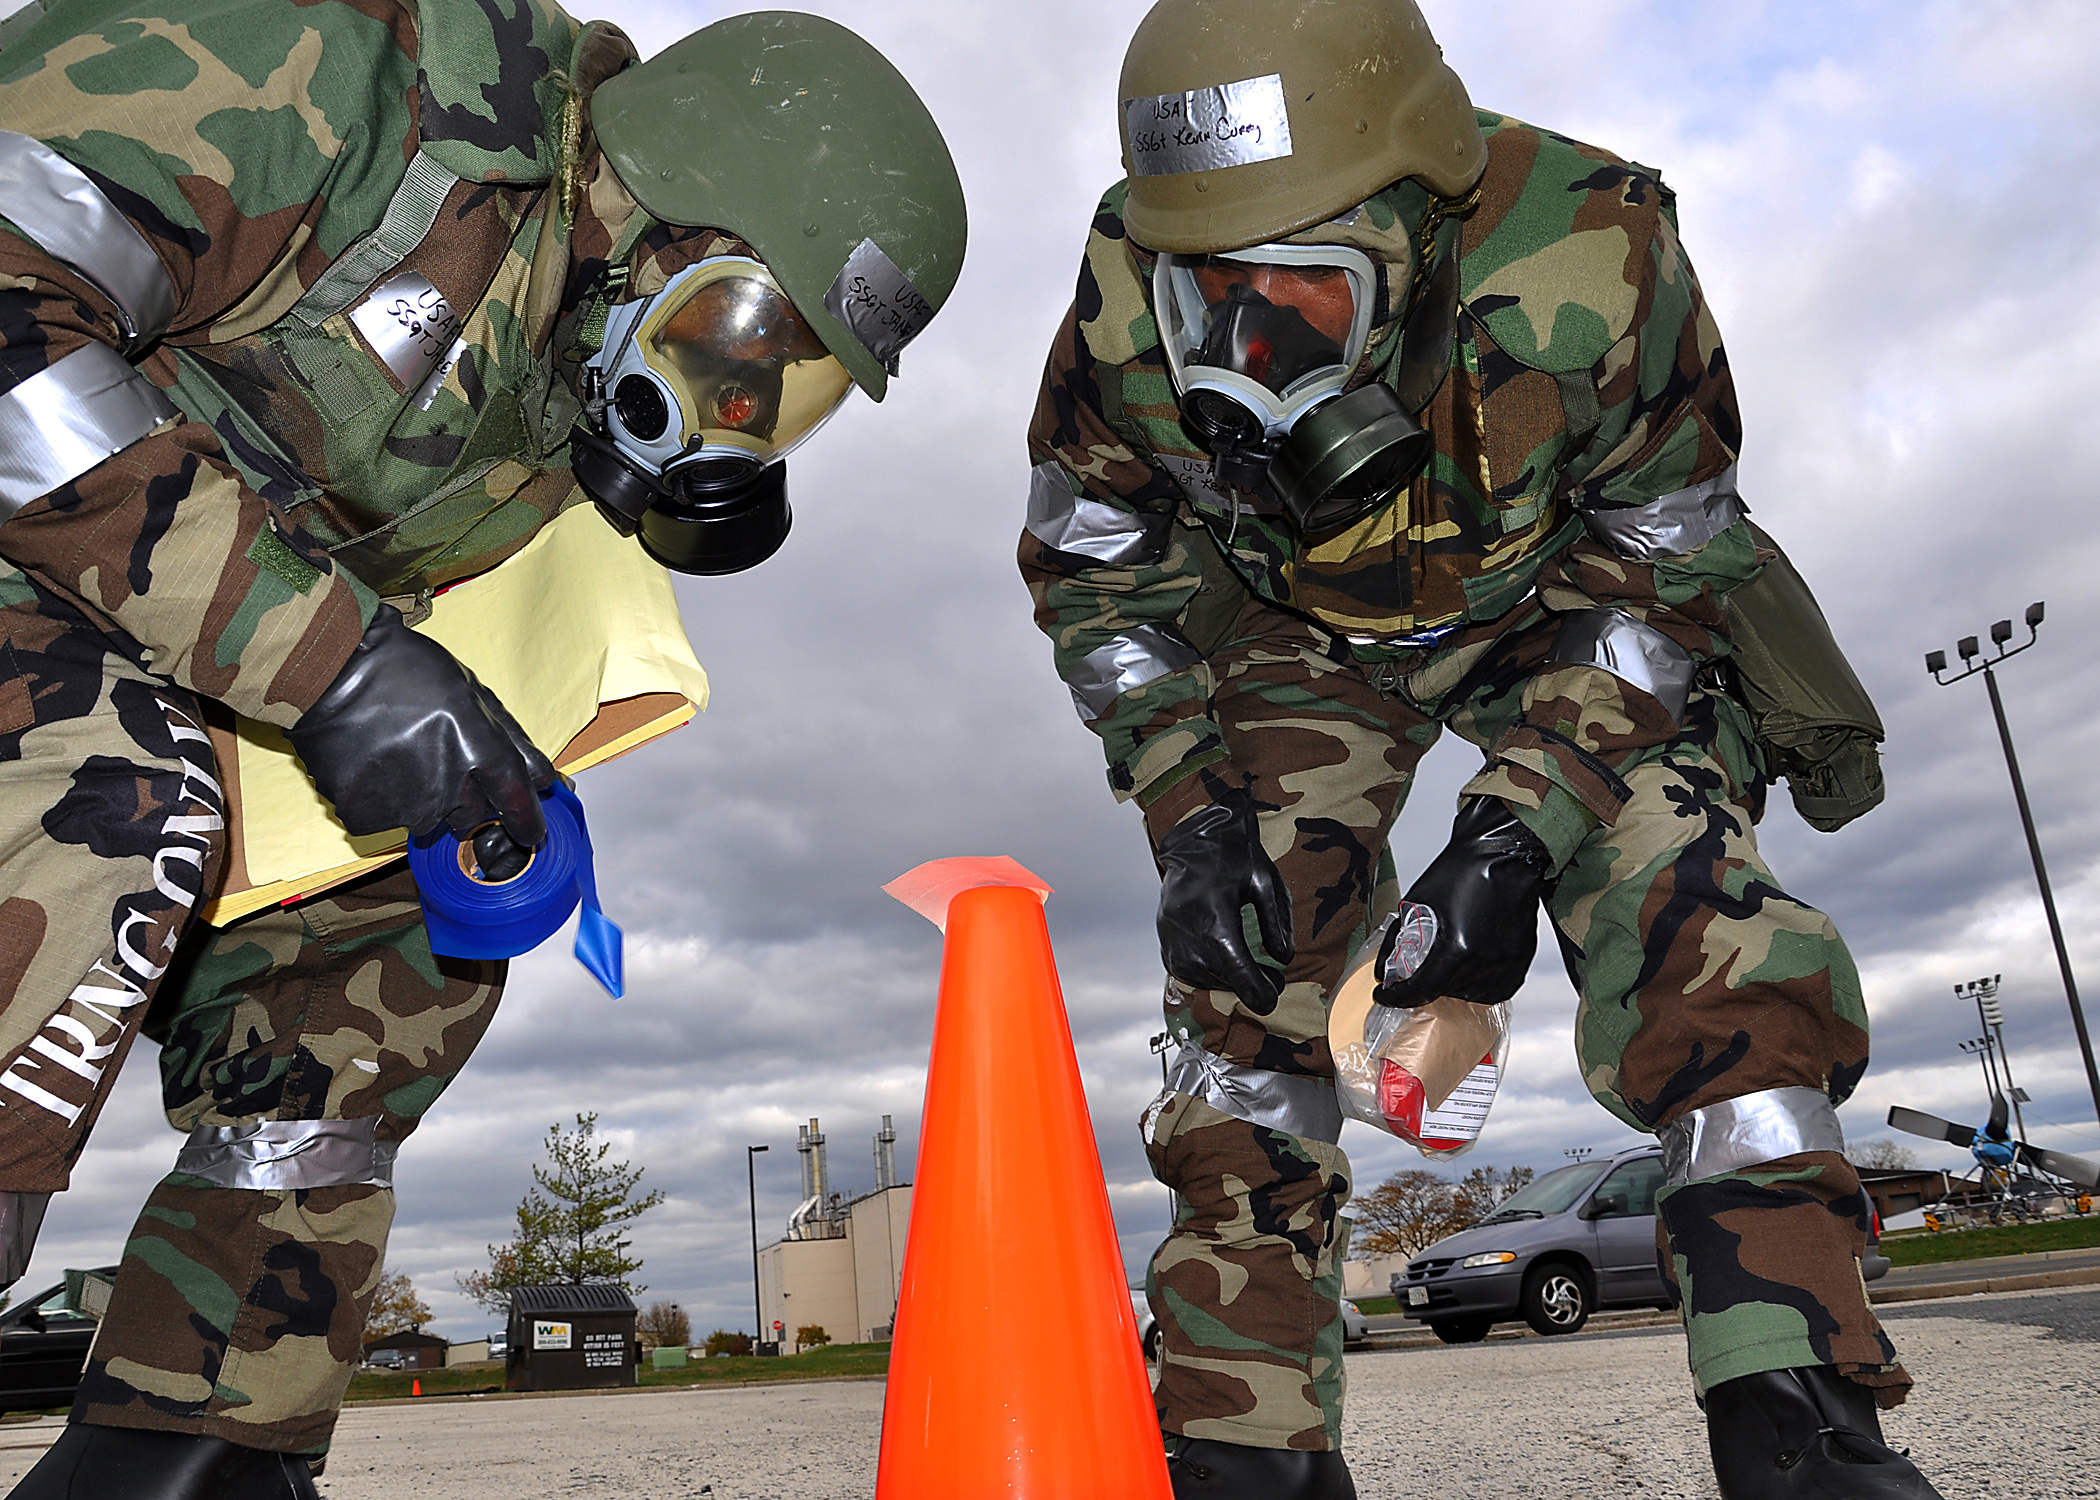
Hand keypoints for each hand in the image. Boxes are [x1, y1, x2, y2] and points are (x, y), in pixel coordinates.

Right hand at [288, 605, 555, 848]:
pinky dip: (383, 801)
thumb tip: (543, 779)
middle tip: (439, 763)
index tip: (531, 834)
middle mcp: (445, 781)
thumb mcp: (470, 689)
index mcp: (475, 745)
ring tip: (401, 756)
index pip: (514, 798)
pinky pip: (386, 820)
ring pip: (428, 819)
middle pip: (472, 816)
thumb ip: (510, 737)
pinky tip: (374, 765)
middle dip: (467, 801)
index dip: (526, 821)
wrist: (328, 670)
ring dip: (423, 799)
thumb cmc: (403, 671)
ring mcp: (403, 802)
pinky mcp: (365, 814)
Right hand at [1154, 784, 1293, 1010]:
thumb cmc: (1233, 855)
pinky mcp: (1163, 940)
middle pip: (1219, 974)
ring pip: (1201, 977)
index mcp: (1213, 911)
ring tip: (1252, 971)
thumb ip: (1276, 921)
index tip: (1272, 1001)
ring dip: (1228, 980)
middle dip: (1248, 984)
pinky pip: (1185, 971)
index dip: (1255, 990)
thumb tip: (1283, 959)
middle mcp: (1185, 926)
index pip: (1234, 965)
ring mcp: (1169, 935)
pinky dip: (1208, 974)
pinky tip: (1226, 964)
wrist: (1195, 837)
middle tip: (1274, 981)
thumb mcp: (1265, 881)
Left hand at [1375, 797, 1551, 1007]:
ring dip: (1454, 988)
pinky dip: (1481, 986)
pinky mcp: (1521, 957)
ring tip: (1443, 969)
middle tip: (1415, 974)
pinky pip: (1500, 988)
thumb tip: (1384, 970)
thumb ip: (1396, 942)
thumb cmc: (1462, 870)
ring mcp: (1506, 961)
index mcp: (1458, 948)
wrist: (1502, 852)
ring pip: (1474, 996)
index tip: (1386, 995)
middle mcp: (1485, 961)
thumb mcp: (1416, 904)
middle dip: (1425, 987)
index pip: (1422, 989)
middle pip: (1446, 994)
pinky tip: (1469, 970)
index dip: (1398, 997)